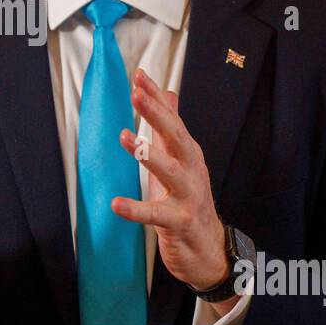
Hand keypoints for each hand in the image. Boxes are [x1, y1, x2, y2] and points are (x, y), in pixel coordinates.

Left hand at [112, 68, 236, 309]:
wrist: (209, 249)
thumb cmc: (189, 201)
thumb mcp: (181, 161)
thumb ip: (171, 129)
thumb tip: (168, 94)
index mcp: (189, 154)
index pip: (172, 120)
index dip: (156, 98)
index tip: (138, 75)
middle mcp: (192, 170)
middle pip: (176, 137)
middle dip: (157, 115)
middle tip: (136, 94)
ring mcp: (188, 196)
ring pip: (170, 171)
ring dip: (148, 154)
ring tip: (125, 137)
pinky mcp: (180, 222)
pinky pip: (156, 215)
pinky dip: (136, 209)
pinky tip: (116, 204)